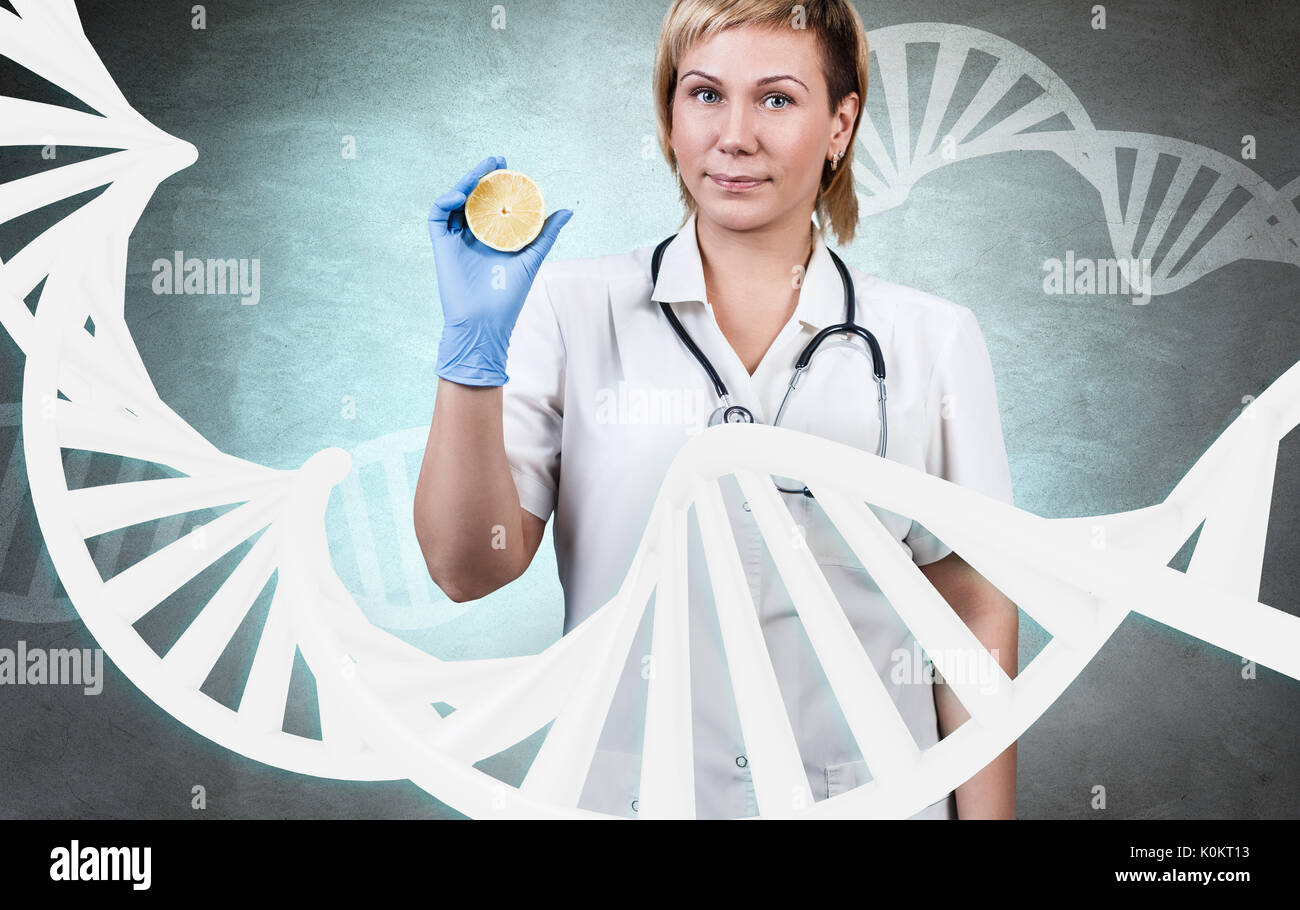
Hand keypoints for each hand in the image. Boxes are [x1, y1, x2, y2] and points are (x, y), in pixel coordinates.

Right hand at [428, 155, 572, 385]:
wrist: (486, 322)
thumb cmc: (508, 297)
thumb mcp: (532, 258)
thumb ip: (546, 234)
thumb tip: (567, 210)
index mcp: (493, 237)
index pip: (492, 203)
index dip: (498, 184)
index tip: (509, 168)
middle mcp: (473, 236)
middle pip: (473, 198)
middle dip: (481, 176)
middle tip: (496, 160)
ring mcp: (456, 239)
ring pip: (455, 202)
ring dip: (464, 183)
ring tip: (480, 172)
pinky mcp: (441, 246)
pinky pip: (437, 217)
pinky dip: (445, 202)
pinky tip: (459, 195)